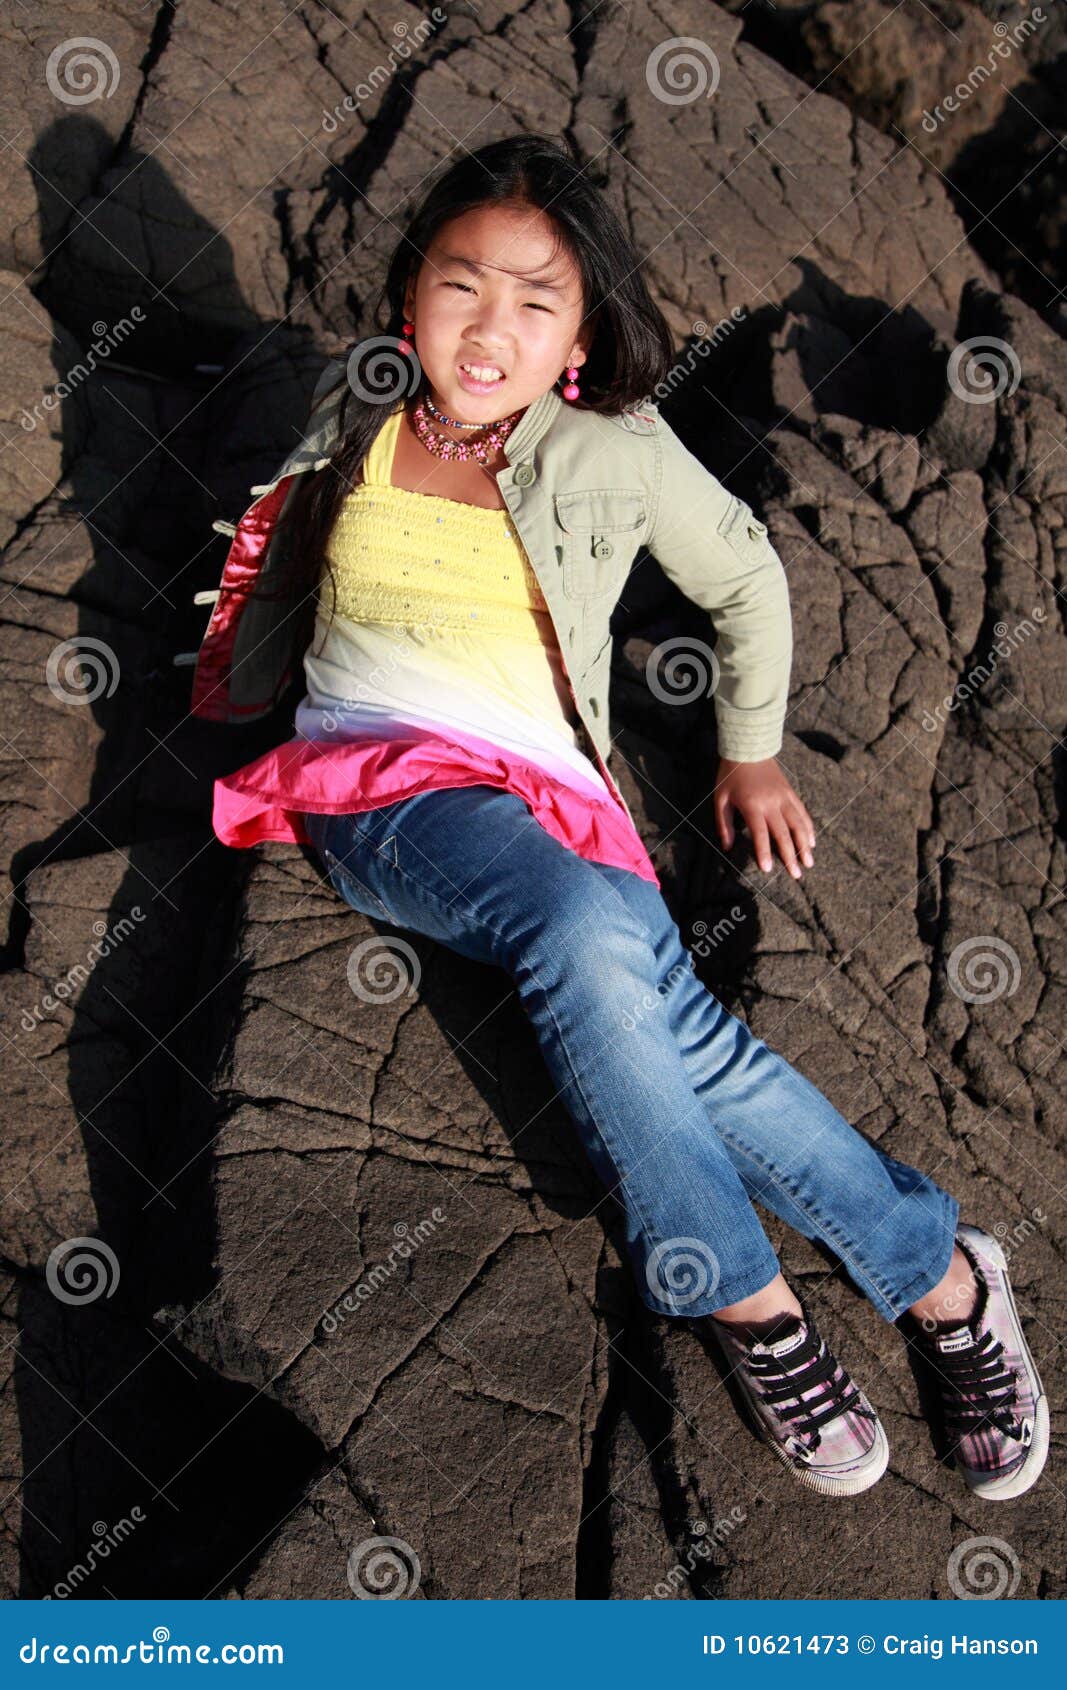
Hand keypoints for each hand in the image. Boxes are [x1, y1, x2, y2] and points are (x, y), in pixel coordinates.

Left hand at [713, 756, 815, 878]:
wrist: (749, 747)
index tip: (769, 869)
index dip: (764, 852)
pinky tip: (811, 841)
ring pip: (798, 824)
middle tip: (797, 875)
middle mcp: (772, 803)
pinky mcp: (790, 792)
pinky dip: (808, 828)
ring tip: (809, 862)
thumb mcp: (720, 799)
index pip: (761, 834)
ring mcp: (784, 797)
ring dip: (805, 845)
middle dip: (790, 856)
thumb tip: (727, 847)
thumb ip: (724, 824)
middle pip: (784, 833)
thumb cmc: (730, 774)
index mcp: (752, 805)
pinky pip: (802, 813)